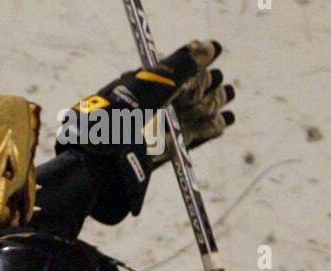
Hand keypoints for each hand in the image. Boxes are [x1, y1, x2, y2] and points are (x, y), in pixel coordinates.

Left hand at [57, 40, 233, 223]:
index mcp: (141, 89)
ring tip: (230, 100)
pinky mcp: (160, 155)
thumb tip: (210, 47)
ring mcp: (155, 132)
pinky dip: (207, 130)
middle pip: (185, 96)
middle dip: (208, 89)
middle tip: (229, 87)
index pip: (175, 74)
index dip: (197, 68)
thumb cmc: (122, 119)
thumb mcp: (154, 86)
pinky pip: (189, 139)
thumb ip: (181, 65)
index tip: (216, 59)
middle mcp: (148, 109)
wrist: (100, 163)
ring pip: (190, 116)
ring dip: (212, 108)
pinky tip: (224, 123)